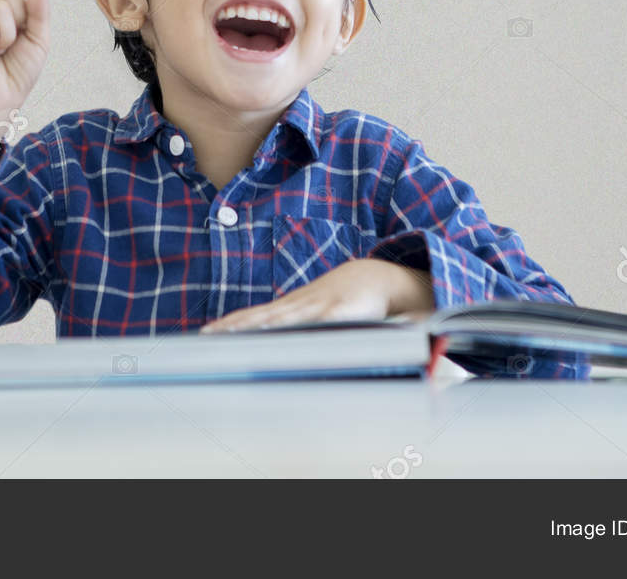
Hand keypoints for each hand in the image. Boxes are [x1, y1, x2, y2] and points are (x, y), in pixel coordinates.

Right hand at [199, 259, 433, 332]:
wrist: (382, 276)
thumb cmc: (399, 306)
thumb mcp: (412, 320)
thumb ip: (412, 333)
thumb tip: (421, 350)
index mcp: (347, 309)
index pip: (318, 322)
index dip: (299, 331)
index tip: (275, 344)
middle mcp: (318, 303)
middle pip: (279, 319)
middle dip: (251, 331)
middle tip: (220, 344)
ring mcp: (302, 302)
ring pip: (262, 316)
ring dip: (233, 328)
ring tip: (205, 341)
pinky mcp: (292, 304)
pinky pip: (259, 315)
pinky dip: (235, 324)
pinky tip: (213, 333)